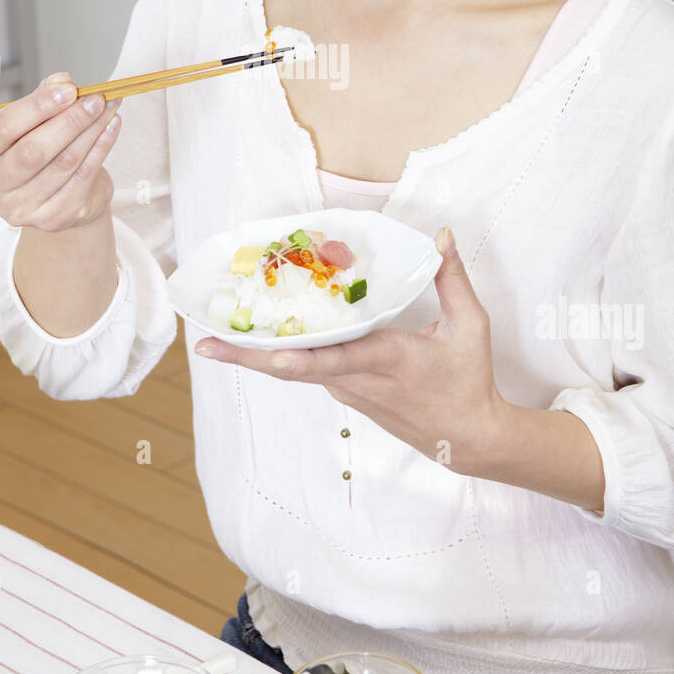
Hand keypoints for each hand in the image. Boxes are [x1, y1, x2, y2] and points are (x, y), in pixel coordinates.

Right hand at [0, 71, 122, 232]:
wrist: (58, 196)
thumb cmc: (38, 151)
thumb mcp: (32, 122)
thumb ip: (43, 98)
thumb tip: (62, 83)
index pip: (3, 127)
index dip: (37, 106)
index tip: (68, 89)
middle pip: (33, 151)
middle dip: (69, 121)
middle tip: (95, 99)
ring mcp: (21, 208)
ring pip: (64, 162)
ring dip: (92, 130)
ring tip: (109, 107)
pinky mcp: (53, 218)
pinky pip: (83, 177)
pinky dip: (102, 148)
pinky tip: (112, 127)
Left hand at [193, 226, 506, 469]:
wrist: (467, 438)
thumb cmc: (468, 380)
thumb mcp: (470, 326)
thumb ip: (453, 279)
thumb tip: (442, 235)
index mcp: (388, 359)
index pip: (338, 359)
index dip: (301, 358)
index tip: (267, 353)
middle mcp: (358, 379)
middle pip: (295, 369)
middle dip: (247, 358)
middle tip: (204, 346)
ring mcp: (348, 391)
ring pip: (295, 371)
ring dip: (255, 355)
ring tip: (216, 336)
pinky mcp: (346, 394)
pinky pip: (307, 372)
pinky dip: (281, 356)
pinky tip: (259, 339)